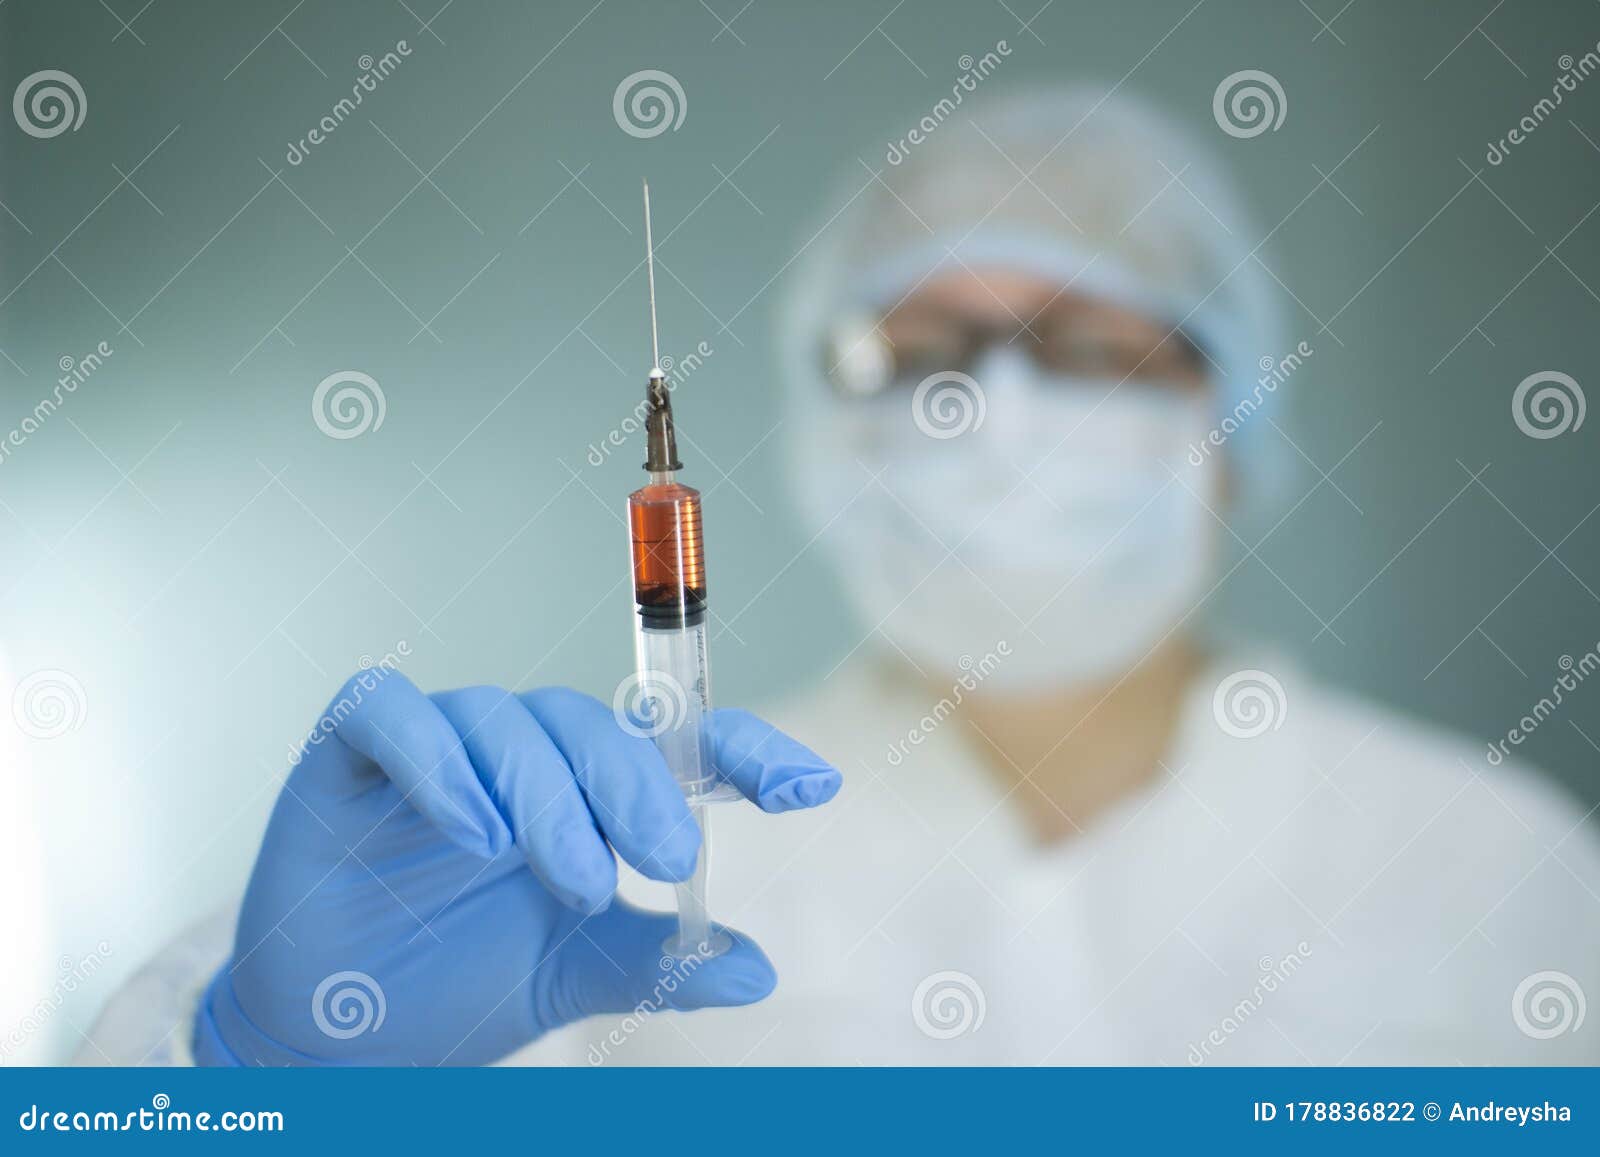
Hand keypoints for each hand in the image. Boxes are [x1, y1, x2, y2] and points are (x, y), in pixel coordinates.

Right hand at [193, 669, 839, 1065]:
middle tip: (667, 859)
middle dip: (638, 787)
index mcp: (587, 790)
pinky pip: (396, 715)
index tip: (812, 788)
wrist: (345, 1039)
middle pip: (592, 725)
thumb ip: (659, 961)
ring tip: (576, 879)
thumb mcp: (576, 973)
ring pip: (506, 719)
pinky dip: (439, 764)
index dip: (747, 750)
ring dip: (549, 795)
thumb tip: (756, 970)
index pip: (678, 743)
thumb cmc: (467, 982)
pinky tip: (475, 834)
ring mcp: (438, 741)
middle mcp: (522, 751)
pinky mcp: (352, 747)